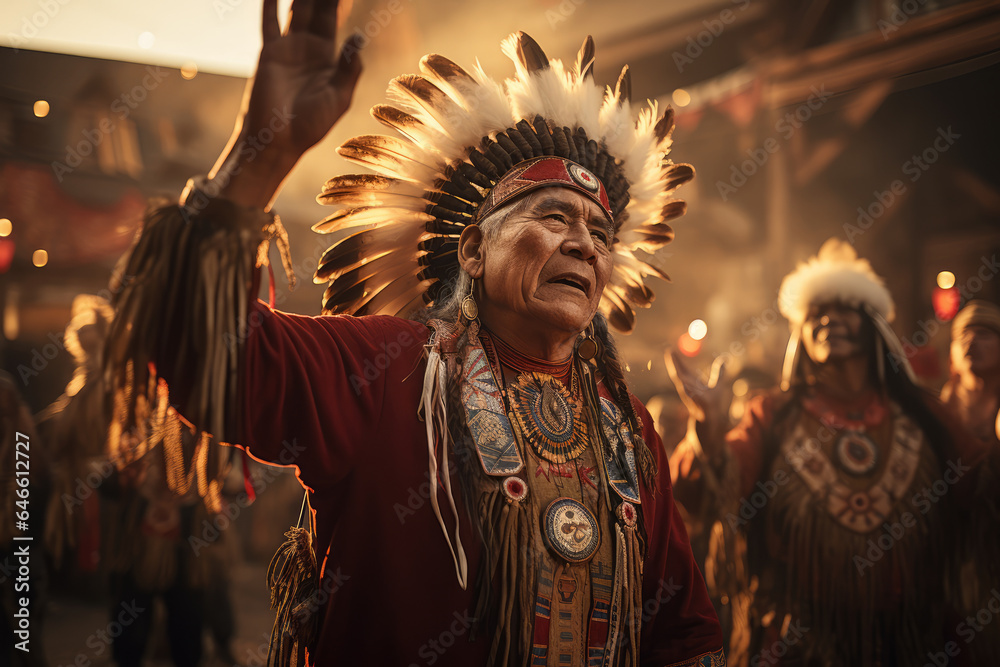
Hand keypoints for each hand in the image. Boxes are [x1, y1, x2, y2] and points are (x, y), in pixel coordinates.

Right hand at [212, 0, 363, 208]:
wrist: (279, 140)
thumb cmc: (311, 125)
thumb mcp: (339, 97)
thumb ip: (350, 68)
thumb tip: (359, 36)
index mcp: (329, 58)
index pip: (336, 20)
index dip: (340, 1)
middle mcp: (309, 48)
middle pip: (318, 9)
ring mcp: (288, 48)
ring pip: (296, 9)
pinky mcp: (270, 52)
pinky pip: (269, 23)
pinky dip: (270, 4)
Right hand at [665, 350, 727, 422]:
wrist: (711, 419)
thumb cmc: (713, 402)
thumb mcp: (718, 384)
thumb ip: (719, 373)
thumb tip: (724, 359)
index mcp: (691, 383)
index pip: (682, 370)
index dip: (676, 360)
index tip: (670, 350)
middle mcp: (688, 388)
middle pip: (678, 373)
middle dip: (673, 363)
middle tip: (669, 351)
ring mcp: (690, 396)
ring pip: (681, 383)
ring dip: (677, 373)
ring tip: (672, 362)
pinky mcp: (696, 403)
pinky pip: (689, 394)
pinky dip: (686, 388)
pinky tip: (683, 383)